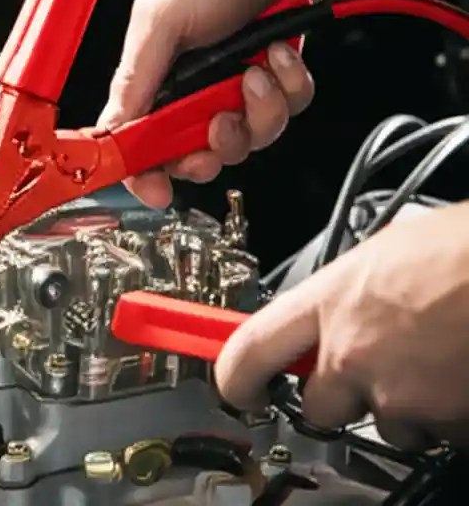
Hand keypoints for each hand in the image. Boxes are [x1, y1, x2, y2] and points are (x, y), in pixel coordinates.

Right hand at [98, 0, 315, 207]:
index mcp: (150, 77)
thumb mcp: (159, 22)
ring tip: (258, 70)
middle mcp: (189, 90)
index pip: (137, 143)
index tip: (158, 190)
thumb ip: (135, 80)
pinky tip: (281, 55)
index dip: (144, 172)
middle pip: (195, 154)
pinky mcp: (274, 84)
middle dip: (214, 145)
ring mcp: (233, 89)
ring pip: (247, 140)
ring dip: (258, 111)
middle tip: (219, 121)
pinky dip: (289, 88)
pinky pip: (285, 114)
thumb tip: (115, 129)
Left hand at [215, 201, 468, 449]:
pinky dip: (450, 414)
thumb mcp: (392, 249)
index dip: (234, 375)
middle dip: (340, 397)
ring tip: (440, 359)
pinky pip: (437, 432)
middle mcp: (353, 353)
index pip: (249, 348)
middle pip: (316, 405)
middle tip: (375, 371)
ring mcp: (399, 394)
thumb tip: (344, 303)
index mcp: (331, 300)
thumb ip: (352, 288)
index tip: (234, 386)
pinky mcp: (444, 422)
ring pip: (385, 423)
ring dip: (406, 405)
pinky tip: (463, 372)